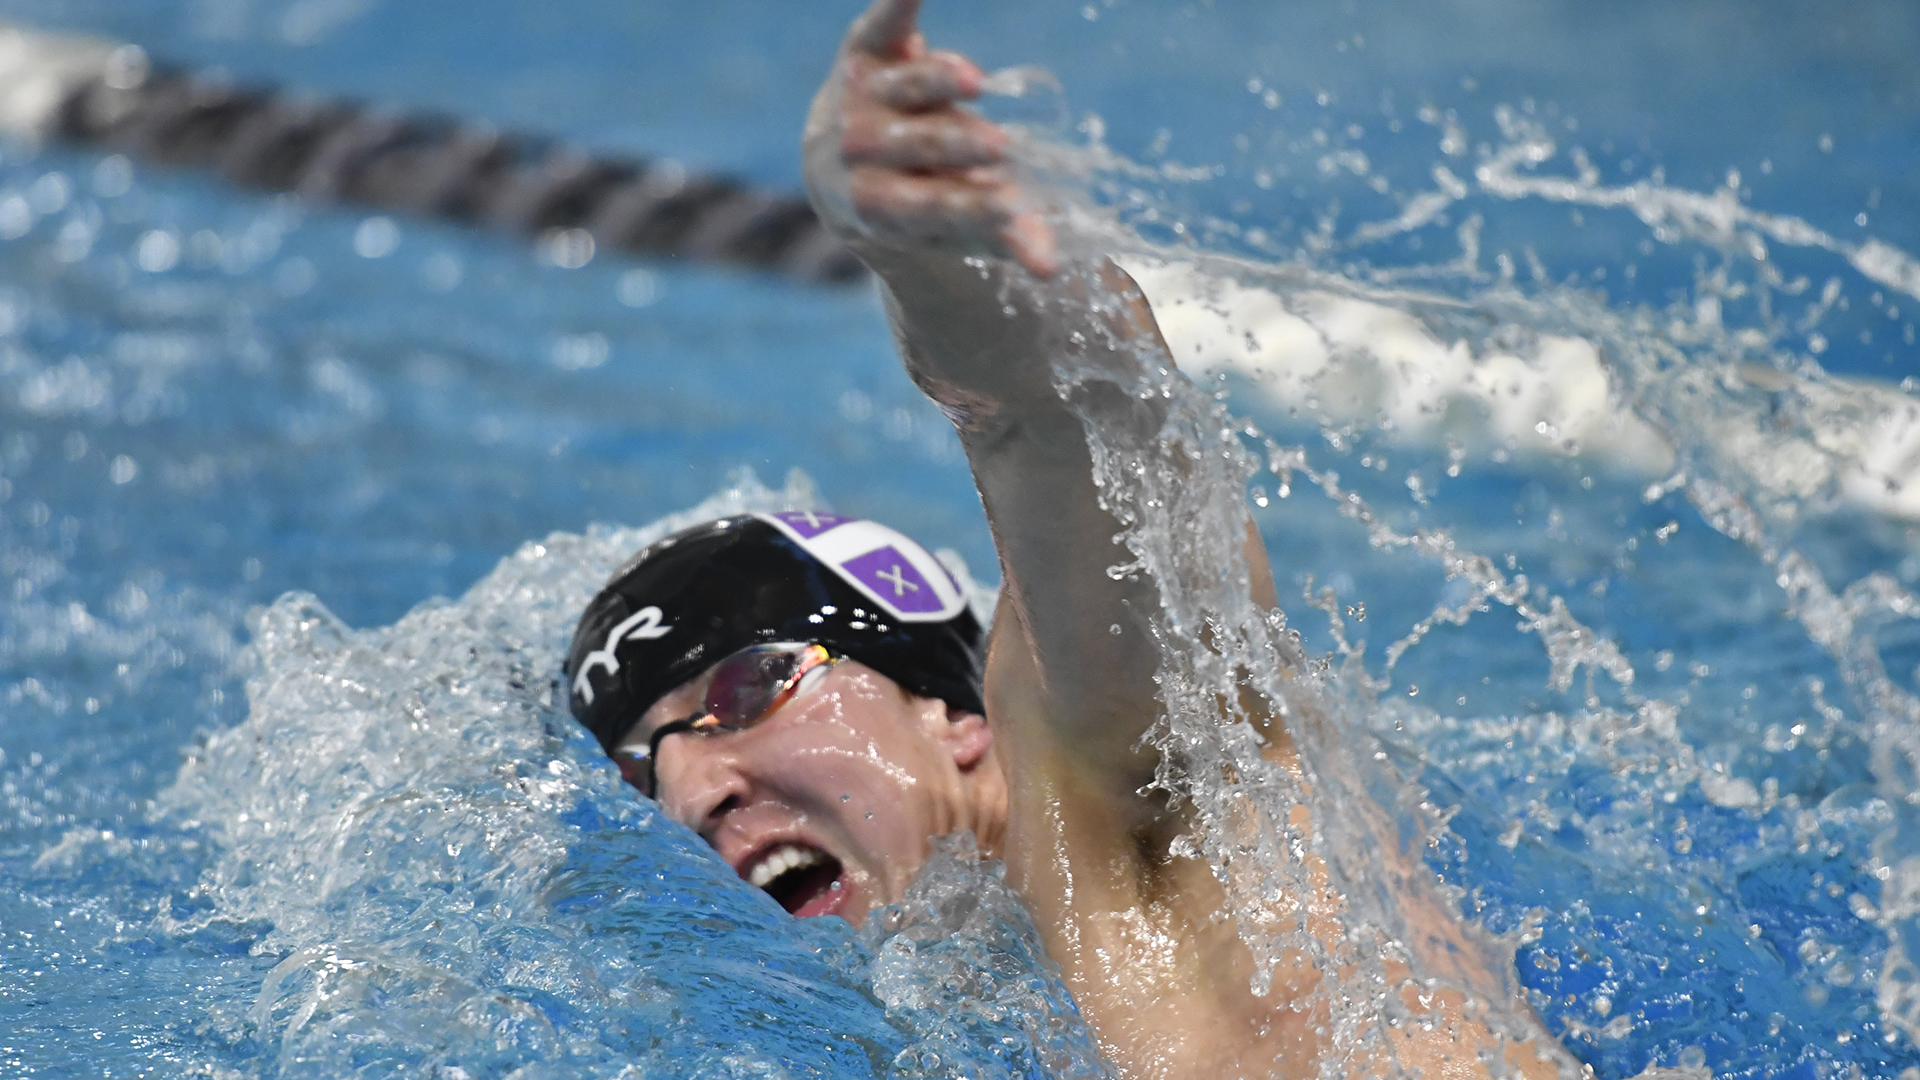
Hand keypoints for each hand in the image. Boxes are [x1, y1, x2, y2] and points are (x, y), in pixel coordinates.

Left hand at [803, 0, 1058, 277]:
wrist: (836, 162)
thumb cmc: (919, 197)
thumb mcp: (957, 225)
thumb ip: (1004, 237)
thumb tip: (1053, 270)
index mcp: (885, 209)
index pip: (935, 208)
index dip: (973, 209)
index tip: (1010, 212)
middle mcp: (862, 155)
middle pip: (920, 147)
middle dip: (958, 146)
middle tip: (999, 150)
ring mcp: (859, 101)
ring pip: (905, 89)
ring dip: (935, 83)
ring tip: (971, 83)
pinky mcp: (864, 52)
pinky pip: (882, 25)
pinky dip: (899, 4)